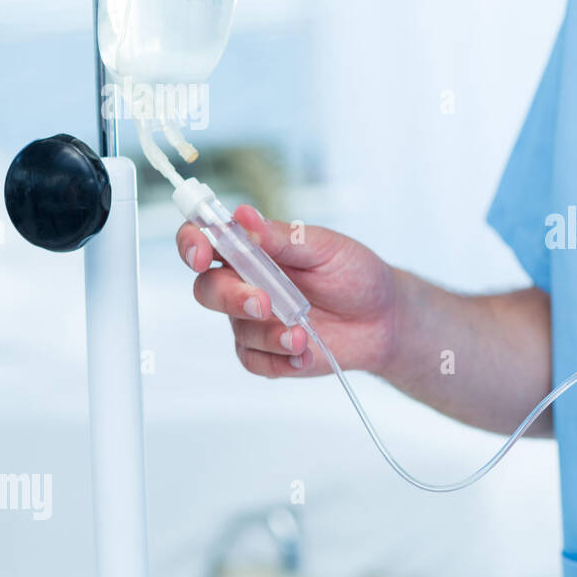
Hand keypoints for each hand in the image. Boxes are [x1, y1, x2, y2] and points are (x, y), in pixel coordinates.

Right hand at [176, 206, 394, 376]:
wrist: (384, 317)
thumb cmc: (354, 274)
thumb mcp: (325, 248)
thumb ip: (283, 237)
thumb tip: (244, 215)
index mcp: (252, 249)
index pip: (203, 240)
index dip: (192, 244)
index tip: (202, 254)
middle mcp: (244, 283)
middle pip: (208, 289)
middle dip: (231, 297)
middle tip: (262, 303)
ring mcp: (253, 320)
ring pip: (236, 329)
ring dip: (267, 334)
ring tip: (301, 335)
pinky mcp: (267, 351)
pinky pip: (254, 361)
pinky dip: (278, 359)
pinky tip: (304, 353)